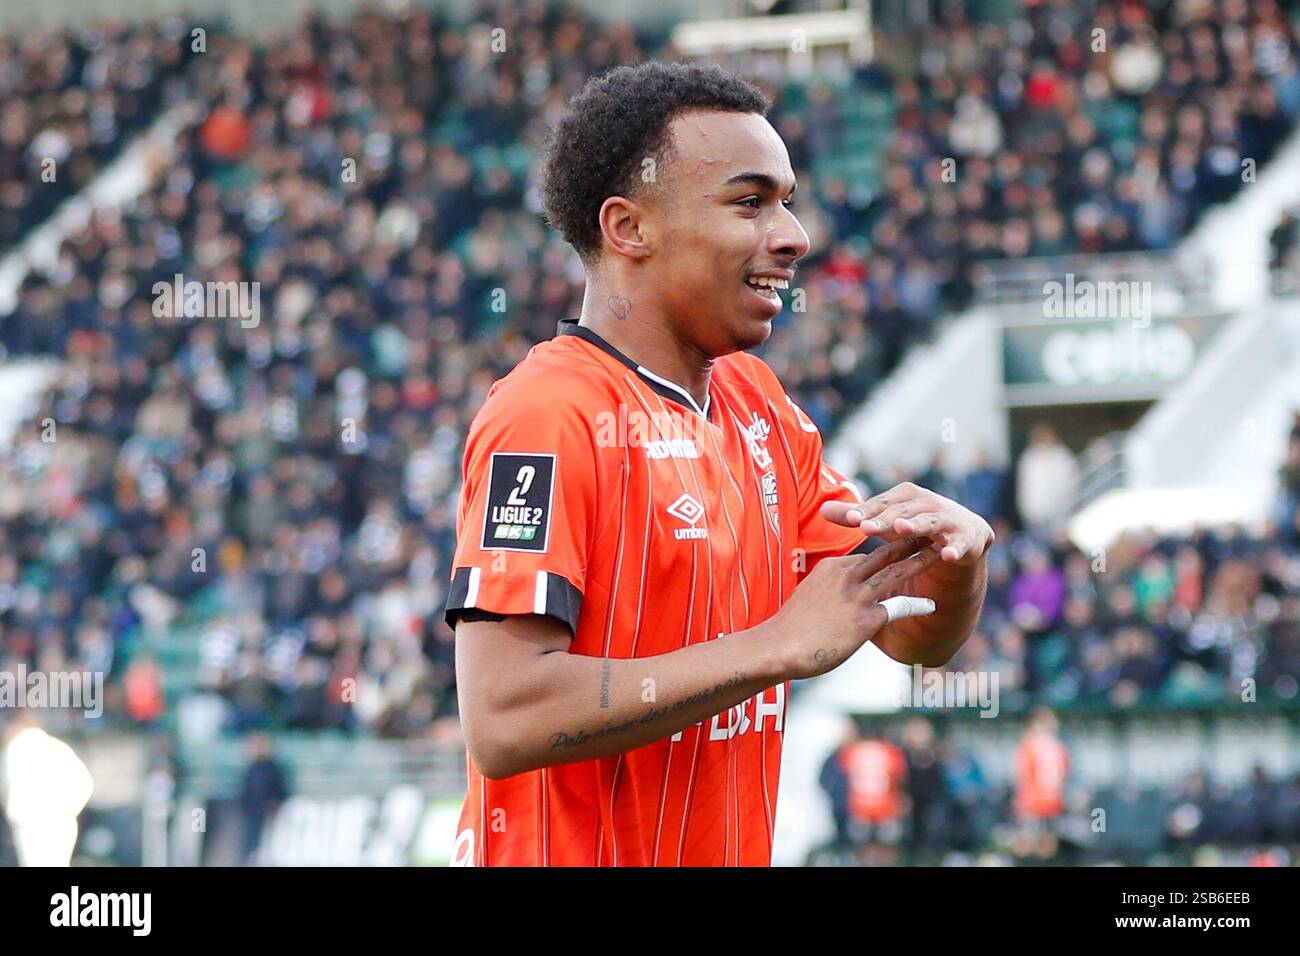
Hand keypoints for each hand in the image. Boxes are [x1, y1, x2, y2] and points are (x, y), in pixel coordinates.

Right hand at [764, 537, 941, 680]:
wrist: (779, 646)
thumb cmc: (788, 629)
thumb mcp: (808, 599)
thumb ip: (826, 593)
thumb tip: (831, 600)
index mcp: (832, 568)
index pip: (865, 556)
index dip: (886, 550)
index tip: (902, 542)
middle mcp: (846, 576)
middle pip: (884, 554)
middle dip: (909, 542)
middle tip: (929, 532)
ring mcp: (857, 596)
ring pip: (895, 572)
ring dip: (919, 561)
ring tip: (938, 554)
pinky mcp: (865, 618)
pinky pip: (898, 607)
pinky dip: (916, 604)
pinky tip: (931, 604)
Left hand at [821, 482, 994, 565]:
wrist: (963, 537)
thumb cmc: (916, 528)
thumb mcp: (887, 521)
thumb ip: (859, 516)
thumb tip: (822, 510)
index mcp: (905, 497)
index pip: (882, 503)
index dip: (866, 511)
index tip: (849, 520)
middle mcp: (926, 503)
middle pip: (902, 511)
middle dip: (884, 519)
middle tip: (866, 527)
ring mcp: (948, 519)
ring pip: (929, 522)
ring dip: (916, 525)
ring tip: (900, 529)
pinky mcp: (966, 538)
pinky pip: (960, 544)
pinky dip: (956, 549)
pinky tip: (948, 555)